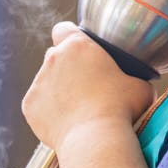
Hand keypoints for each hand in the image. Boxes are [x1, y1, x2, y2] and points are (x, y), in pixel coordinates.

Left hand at [21, 22, 155, 151]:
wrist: (95, 138)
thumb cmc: (120, 109)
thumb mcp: (139, 86)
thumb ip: (132, 77)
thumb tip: (137, 83)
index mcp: (78, 46)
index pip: (63, 29)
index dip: (69, 36)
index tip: (76, 48)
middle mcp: (52, 59)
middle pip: (53, 55)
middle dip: (65, 65)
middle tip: (82, 83)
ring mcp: (38, 82)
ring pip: (45, 81)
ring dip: (56, 89)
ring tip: (76, 108)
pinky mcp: (29, 105)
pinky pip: (37, 103)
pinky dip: (47, 109)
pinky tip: (65, 120)